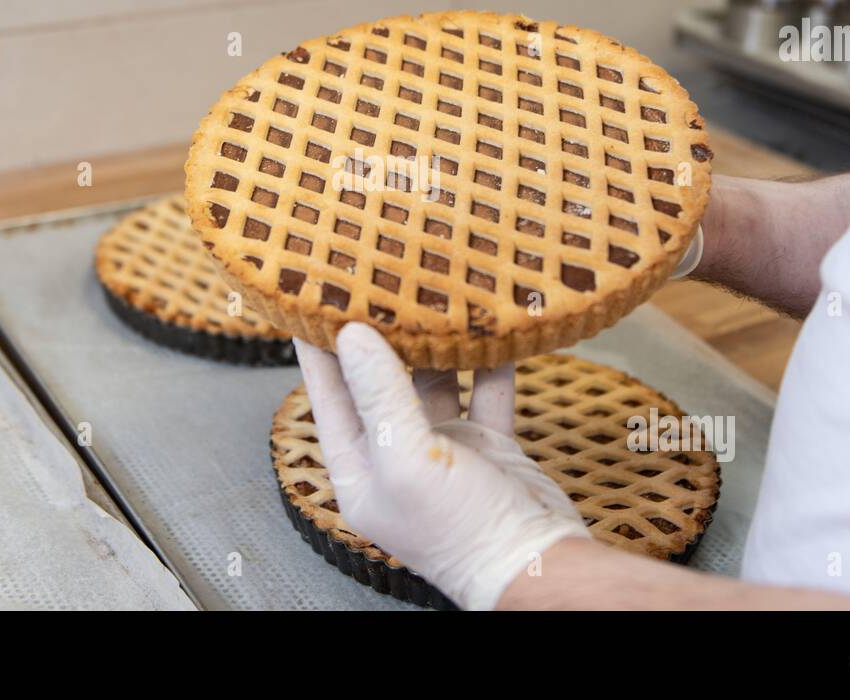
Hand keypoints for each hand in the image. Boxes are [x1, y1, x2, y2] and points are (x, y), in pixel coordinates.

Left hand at [294, 323, 590, 610]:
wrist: (536, 564)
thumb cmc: (459, 530)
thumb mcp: (407, 457)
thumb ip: (380, 393)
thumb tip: (352, 335)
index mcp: (361, 470)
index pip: (329, 398)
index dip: (320, 350)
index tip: (312, 303)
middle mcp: (397, 456)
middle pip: (380, 384)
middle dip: (380, 337)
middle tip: (376, 286)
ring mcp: (445, 450)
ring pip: (434, 382)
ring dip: (435, 345)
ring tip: (430, 298)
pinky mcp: (488, 446)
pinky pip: (485, 392)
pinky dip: (488, 362)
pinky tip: (489, 329)